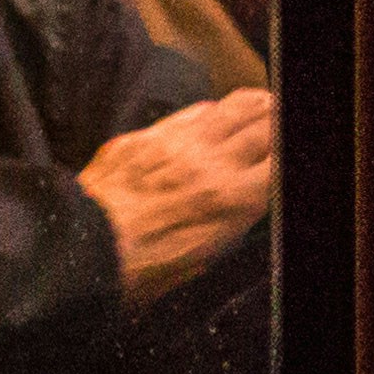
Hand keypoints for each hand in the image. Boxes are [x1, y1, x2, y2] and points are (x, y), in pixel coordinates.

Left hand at [84, 90, 277, 307]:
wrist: (85, 248)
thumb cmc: (146, 268)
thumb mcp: (208, 255)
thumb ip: (235, 218)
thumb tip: (250, 196)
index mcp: (233, 200)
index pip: (281, 160)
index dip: (288, 152)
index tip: (288, 153)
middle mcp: (214, 162)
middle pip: (267, 124)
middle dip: (280, 121)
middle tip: (283, 124)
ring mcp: (182, 142)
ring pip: (236, 106)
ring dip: (258, 104)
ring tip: (266, 105)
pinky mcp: (151, 133)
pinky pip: (196, 110)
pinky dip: (217, 109)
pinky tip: (221, 113)